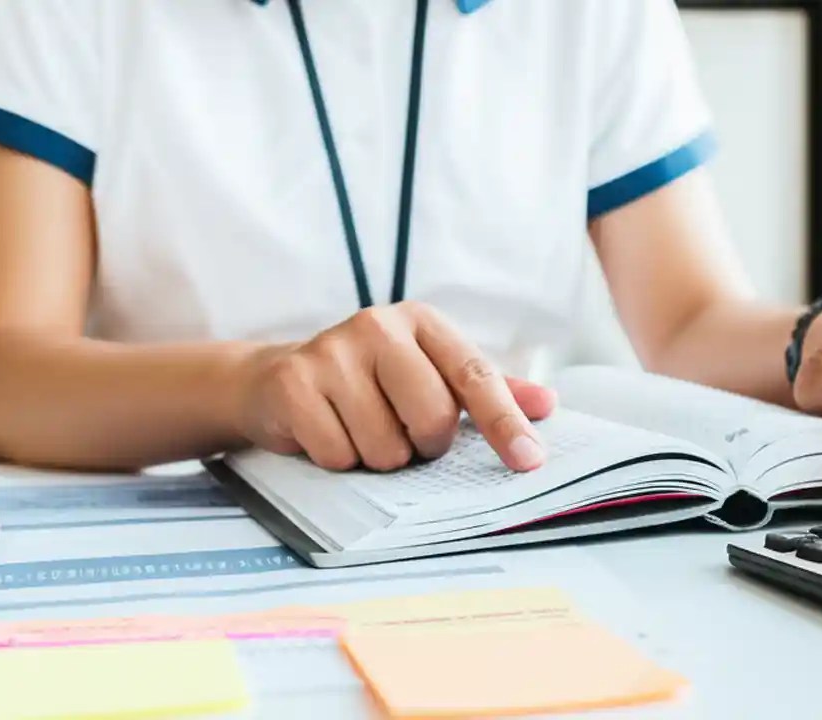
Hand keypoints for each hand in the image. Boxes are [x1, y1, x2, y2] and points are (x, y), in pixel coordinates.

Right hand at [235, 301, 556, 471]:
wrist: (274, 381)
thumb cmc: (368, 383)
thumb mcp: (429, 374)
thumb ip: (486, 390)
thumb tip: (547, 404)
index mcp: (421, 323)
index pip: (476, 376)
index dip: (506, 422)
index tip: (530, 461)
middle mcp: (378, 326)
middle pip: (432, 417)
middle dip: (423, 445)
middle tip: (403, 434)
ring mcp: (332, 351)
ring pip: (385, 447)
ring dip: (377, 457)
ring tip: (359, 430)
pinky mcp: (294, 382)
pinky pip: (338, 455)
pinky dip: (338, 461)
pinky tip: (327, 434)